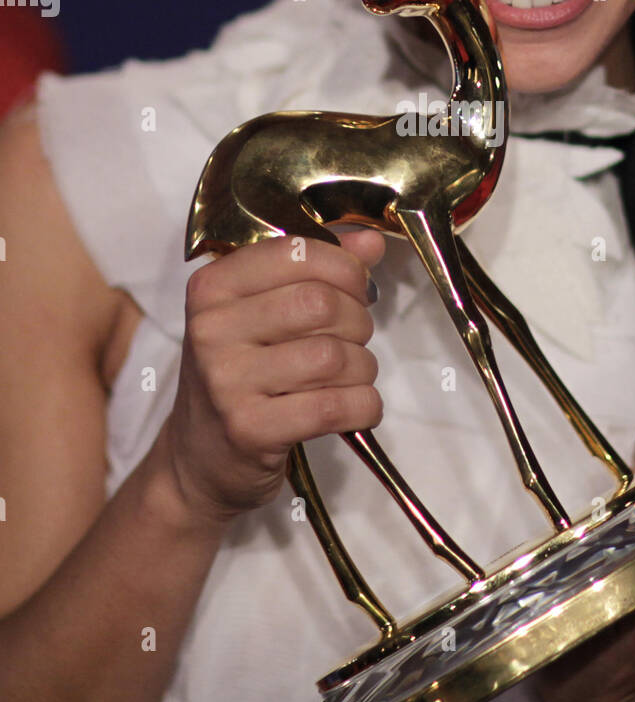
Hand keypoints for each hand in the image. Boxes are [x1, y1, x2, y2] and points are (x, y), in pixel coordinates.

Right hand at [158, 230, 385, 526]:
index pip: (297, 253)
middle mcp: (212, 329)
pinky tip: (355, 407)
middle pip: (322, 304)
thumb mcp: (260, 313)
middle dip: (358, 320)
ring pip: (334, 356)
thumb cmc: (240, 373)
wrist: (197, 459)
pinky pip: (335, 406)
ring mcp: (227, 382)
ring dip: (362, 367)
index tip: (355, 287)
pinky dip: (363, 405)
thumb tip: (371, 243)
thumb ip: (315, 269)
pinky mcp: (250, 430)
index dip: (345, 268)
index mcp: (213, 287)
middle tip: (353, 338)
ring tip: (350, 376)